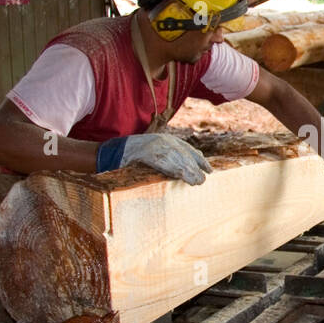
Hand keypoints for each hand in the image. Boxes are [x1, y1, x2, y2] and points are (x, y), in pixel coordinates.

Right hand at [96, 133, 212, 183]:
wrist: (113, 152)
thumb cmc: (133, 158)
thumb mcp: (155, 154)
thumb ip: (169, 159)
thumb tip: (186, 171)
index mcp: (166, 140)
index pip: (188, 149)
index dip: (199, 160)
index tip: (209, 170)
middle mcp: (163, 141)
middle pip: (184, 154)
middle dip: (195, 167)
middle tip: (203, 180)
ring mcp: (155, 146)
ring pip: (176, 159)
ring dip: (187, 171)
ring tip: (197, 181)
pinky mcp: (147, 153)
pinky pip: (163, 162)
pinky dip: (173, 170)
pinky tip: (182, 177)